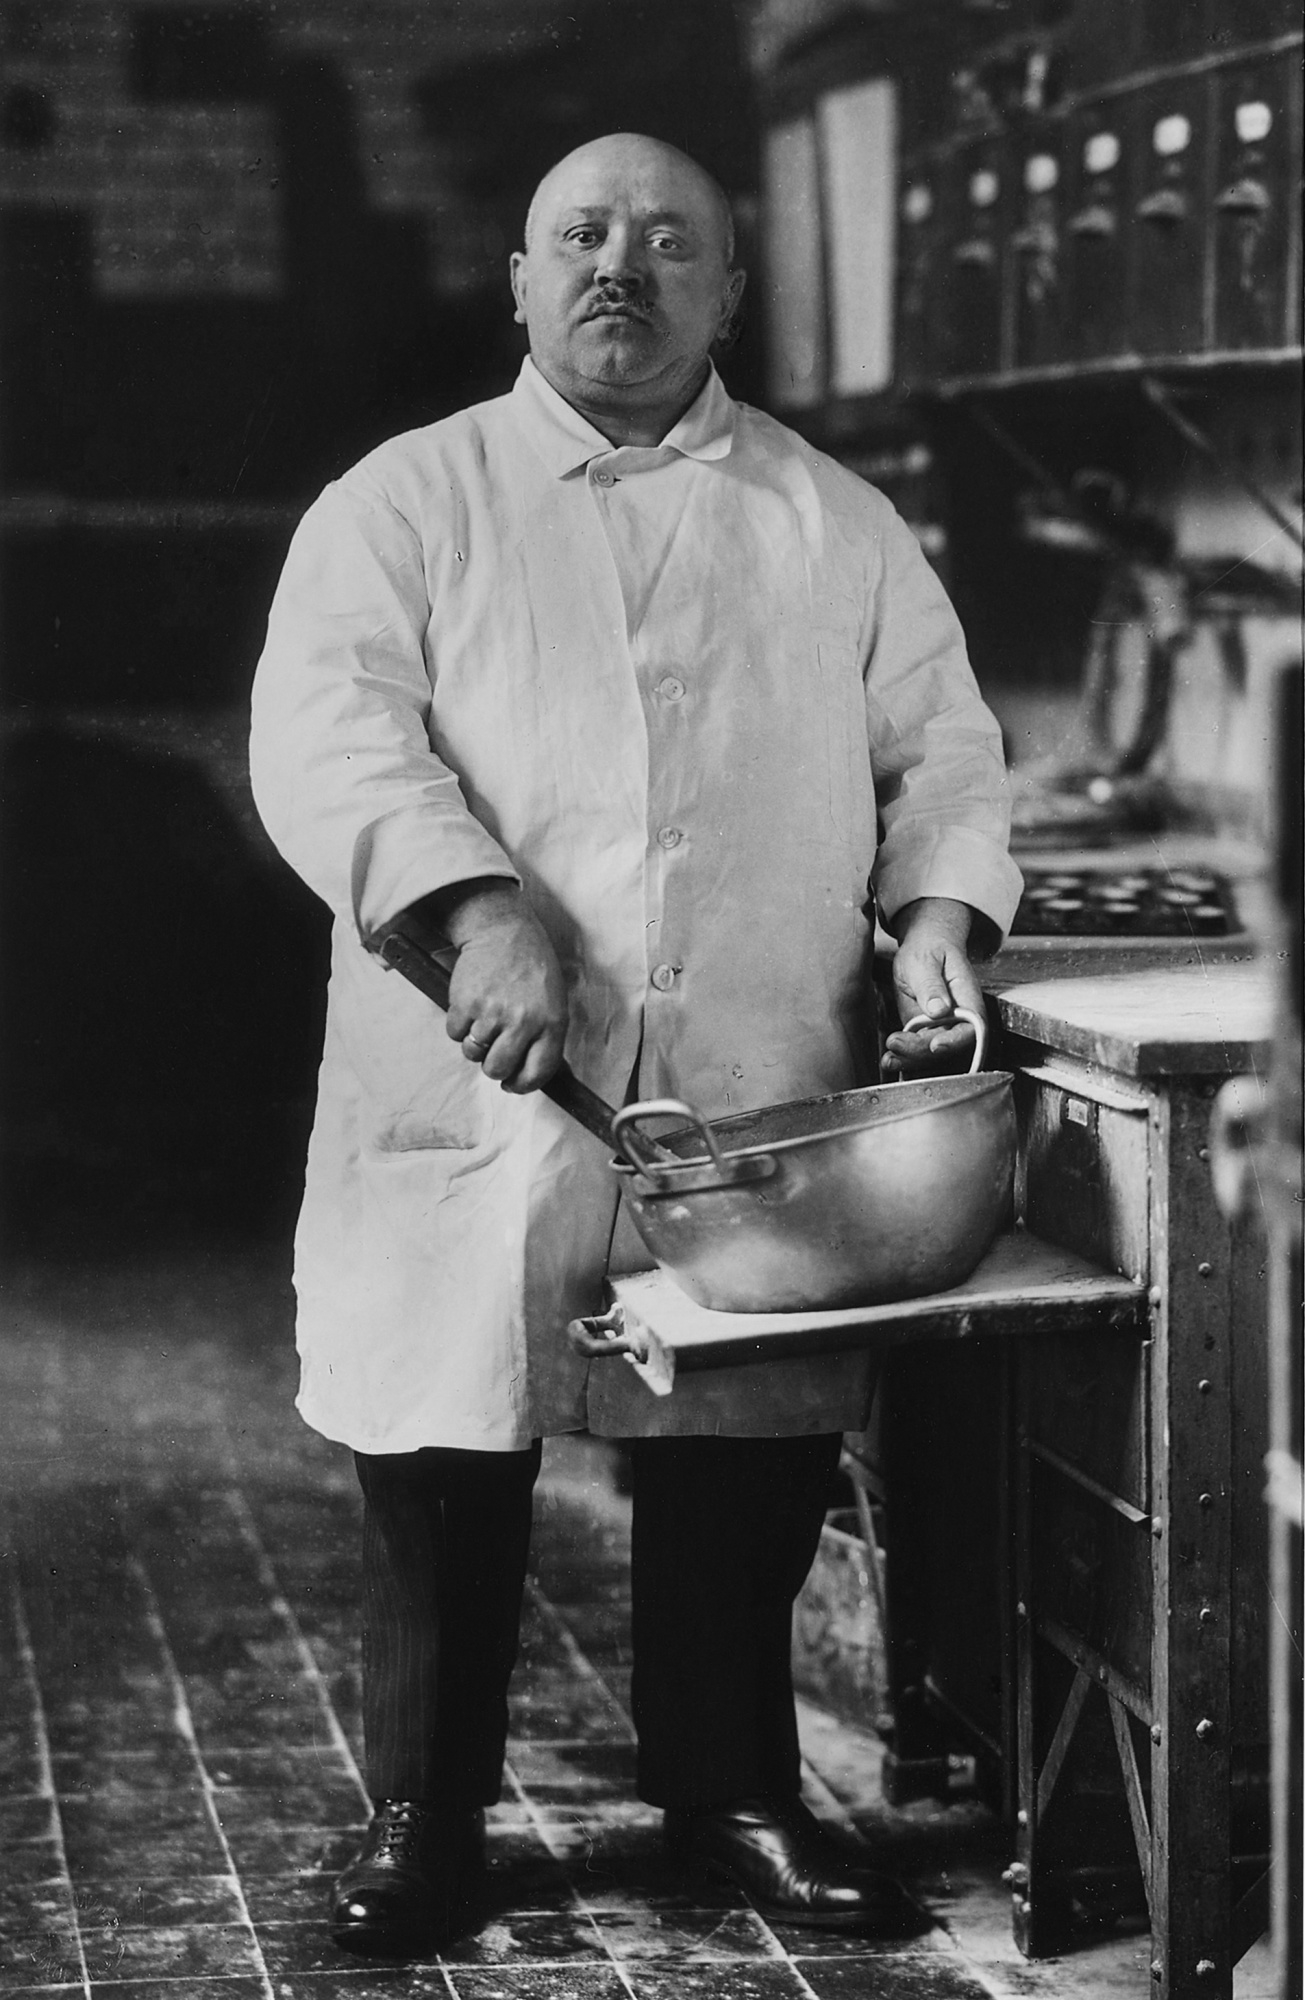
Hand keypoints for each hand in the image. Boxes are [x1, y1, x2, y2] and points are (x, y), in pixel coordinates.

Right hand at [427, 881, 567, 1093]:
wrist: (501, 929)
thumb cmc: (530, 966)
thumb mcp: (553, 1000)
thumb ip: (543, 1035)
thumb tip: (524, 1072)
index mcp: (551, 1022)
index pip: (537, 1072)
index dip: (521, 1084)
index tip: (512, 1083)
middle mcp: (523, 1021)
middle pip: (497, 1069)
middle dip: (492, 1066)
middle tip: (493, 1049)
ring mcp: (493, 1013)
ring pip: (473, 1053)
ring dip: (474, 1043)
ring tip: (483, 1019)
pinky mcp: (465, 1003)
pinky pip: (454, 1034)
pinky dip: (458, 1025)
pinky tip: (470, 1005)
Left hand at [882, 897, 985, 1074]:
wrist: (923, 946)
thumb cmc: (930, 947)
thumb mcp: (926, 959)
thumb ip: (932, 985)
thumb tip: (940, 1009)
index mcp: (968, 999)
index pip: (971, 1027)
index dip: (956, 1040)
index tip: (936, 1044)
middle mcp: (959, 1019)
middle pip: (948, 1045)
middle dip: (922, 1051)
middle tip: (896, 1044)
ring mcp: (941, 1027)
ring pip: (931, 1053)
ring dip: (910, 1059)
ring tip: (889, 1059)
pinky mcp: (924, 1030)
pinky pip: (917, 1049)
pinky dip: (903, 1056)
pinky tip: (888, 1060)